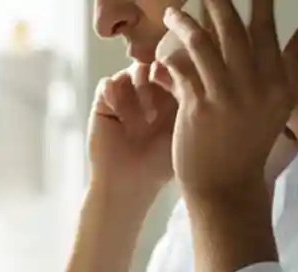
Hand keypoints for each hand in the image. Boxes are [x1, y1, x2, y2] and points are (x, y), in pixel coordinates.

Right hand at [88, 63, 178, 214]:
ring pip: (133, 70)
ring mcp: (125, 97)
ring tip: (147, 116)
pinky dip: (114, 93)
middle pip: (155, 61)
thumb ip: (189, 98)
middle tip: (164, 89)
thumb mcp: (182, 129)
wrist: (128, 185)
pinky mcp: (104, 104)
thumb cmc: (160, 164)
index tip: (183, 88)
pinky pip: (107, 83)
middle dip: (160, 73)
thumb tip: (193, 69)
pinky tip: (122, 117)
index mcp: (172, 96)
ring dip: (140, 87)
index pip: (177, 67)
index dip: (180, 70)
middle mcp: (149, 93)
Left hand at [159, 0, 296, 198]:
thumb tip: (293, 43)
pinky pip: (181, 70)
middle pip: (234, 28)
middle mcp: (257, 86)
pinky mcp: (199, 108)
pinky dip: (169, 58)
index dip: (259, 3)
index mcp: (278, 82)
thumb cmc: (249, 147)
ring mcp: (227, 96)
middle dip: (218, 1)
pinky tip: (159, 54)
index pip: (268, 30)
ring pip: (203, 43)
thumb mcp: (278, 111)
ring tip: (173, 11)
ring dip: (185, 22)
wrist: (227, 187)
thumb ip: (287, 75)